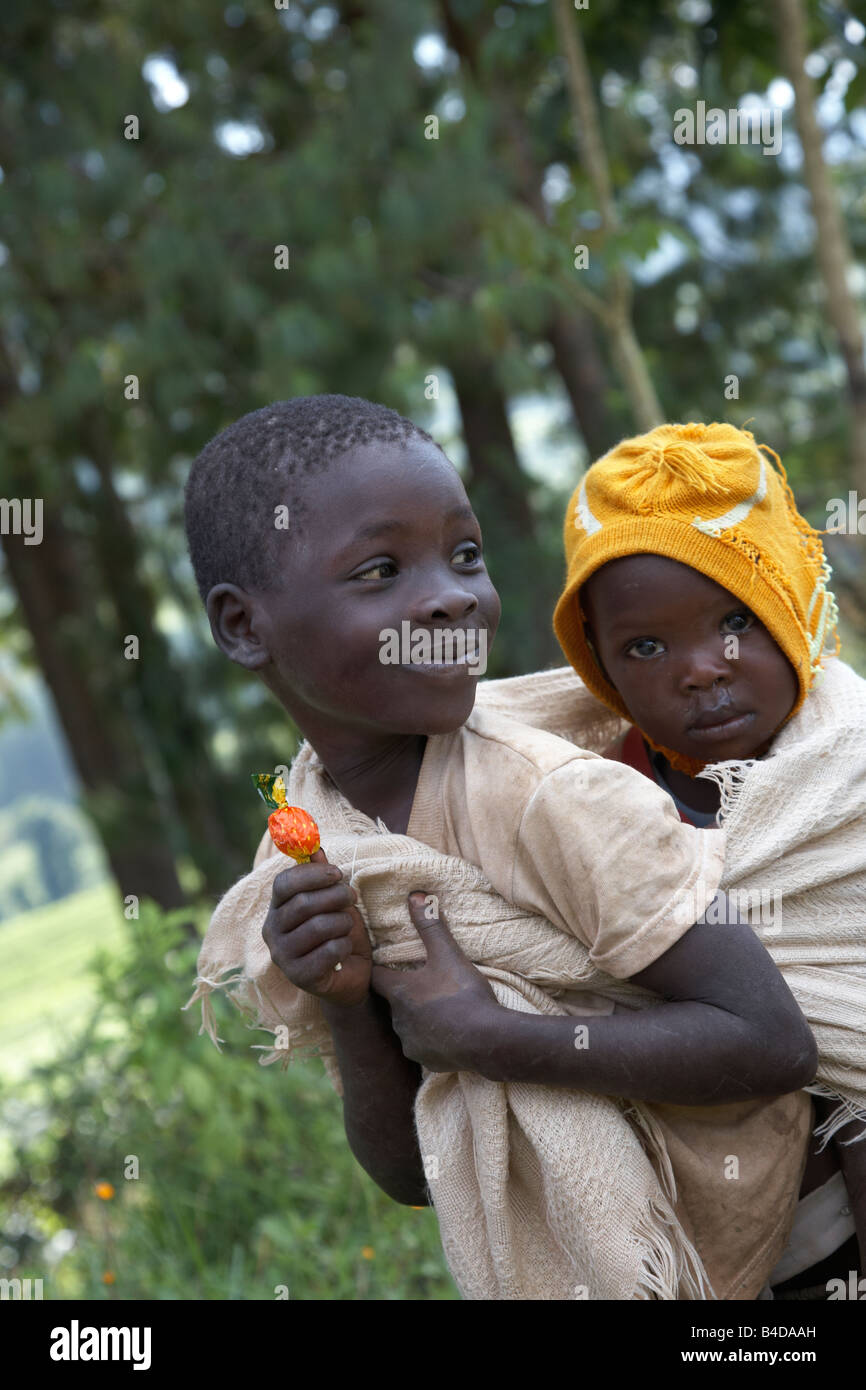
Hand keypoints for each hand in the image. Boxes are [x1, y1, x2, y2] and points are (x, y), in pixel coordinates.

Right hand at [262, 848, 371, 1005]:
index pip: (283, 883)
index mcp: (276, 908)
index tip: (338, 873)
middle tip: (352, 896)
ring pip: (317, 926)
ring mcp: (283, 956)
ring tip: (347, 925)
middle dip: (335, 895)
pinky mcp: (299, 976)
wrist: (351, 974)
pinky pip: (329, 950)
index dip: (311, 874)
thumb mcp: (334, 900)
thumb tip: (315, 847)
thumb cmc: (339, 932)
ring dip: (342, 921)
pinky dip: (344, 945)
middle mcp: (272, 932)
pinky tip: (344, 949)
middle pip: (303, 903)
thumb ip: (322, 876)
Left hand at [370, 893, 501, 1072]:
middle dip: (403, 994)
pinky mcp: (426, 1061)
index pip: (376, 977)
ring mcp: (411, 1043)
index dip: (382, 969)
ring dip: (417, 1018)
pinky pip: (423, 1046)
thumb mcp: (447, 954)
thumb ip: (430, 924)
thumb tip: (414, 895)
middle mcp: (397, 1019)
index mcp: (398, 992)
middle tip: (420, 984)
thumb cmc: (463, 993)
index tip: (387, 963)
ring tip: (436, 1008)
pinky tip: (447, 1031)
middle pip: (392, 1003)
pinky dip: (431, 1038)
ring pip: (407, 1026)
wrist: (487, 1039)